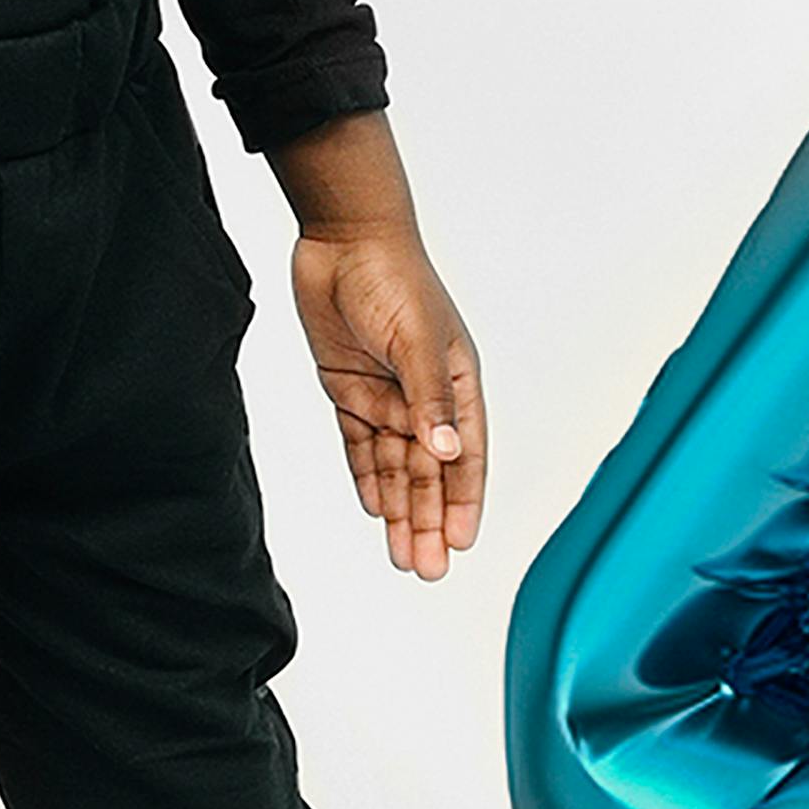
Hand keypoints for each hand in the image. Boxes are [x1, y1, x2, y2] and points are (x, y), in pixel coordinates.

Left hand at [269, 112, 486, 581]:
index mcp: (456, 383)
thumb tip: (449, 453)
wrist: (342, 239)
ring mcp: (387, 393)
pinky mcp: (350, 387)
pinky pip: (361, 445)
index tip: (460, 544)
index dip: (464, 502)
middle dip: (429, 521)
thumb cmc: (393, 278)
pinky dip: (368, 476)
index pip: (466, 457)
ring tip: (400, 555)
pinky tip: (373, 507)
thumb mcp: (418, 341)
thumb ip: (432, 401)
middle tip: (426, 569)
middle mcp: (424, 396)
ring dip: (399, 509)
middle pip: (430, 472)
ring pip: (396, 466)